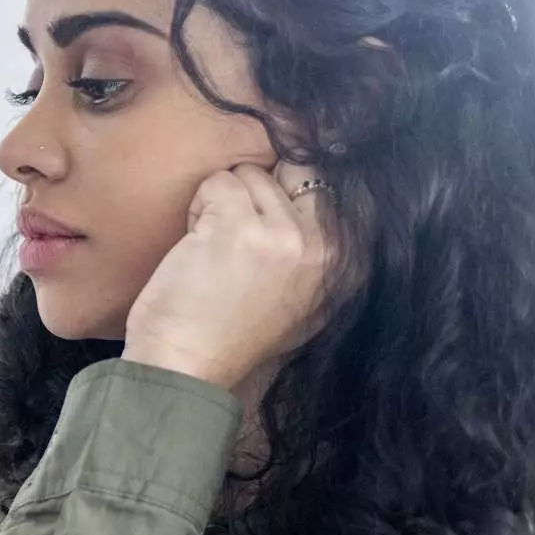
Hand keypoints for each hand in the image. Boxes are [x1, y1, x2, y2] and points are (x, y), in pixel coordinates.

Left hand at [123, 162, 336, 391]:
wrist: (187, 366)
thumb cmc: (232, 335)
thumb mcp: (305, 300)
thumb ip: (319, 250)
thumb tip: (318, 185)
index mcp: (347, 263)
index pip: (337, 185)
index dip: (297, 182)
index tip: (269, 206)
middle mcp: (324, 246)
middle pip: (298, 168)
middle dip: (260, 187)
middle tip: (235, 230)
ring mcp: (283, 234)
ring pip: (251, 173)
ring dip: (222, 200)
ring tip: (213, 245)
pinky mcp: (237, 226)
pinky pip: (217, 182)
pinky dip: (197, 205)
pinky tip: (194, 244)